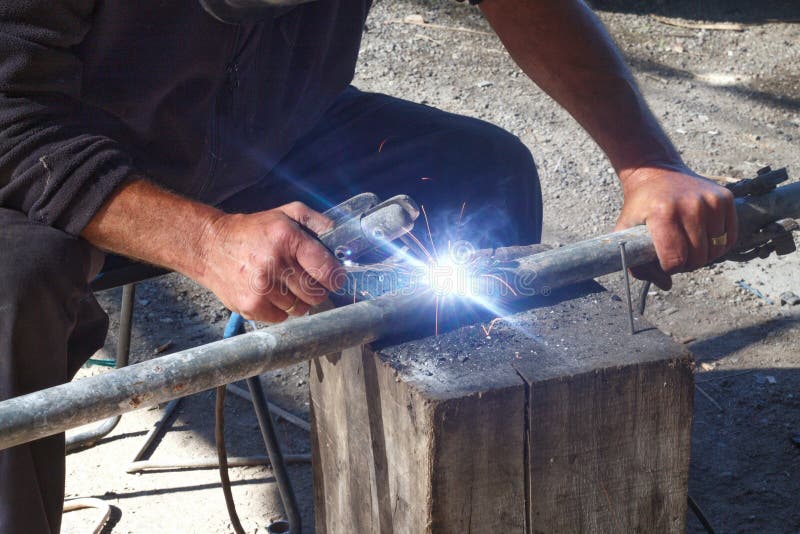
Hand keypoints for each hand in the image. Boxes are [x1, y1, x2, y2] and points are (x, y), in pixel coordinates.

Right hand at [198, 202, 343, 321]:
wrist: (210, 247)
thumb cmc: (253, 231)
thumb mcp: (286, 213)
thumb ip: (316, 221)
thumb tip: (340, 237)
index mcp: (286, 238)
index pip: (326, 269)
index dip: (336, 277)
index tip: (336, 279)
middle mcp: (274, 263)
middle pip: (316, 293)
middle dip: (318, 290)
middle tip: (309, 282)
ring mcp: (261, 287)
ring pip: (300, 308)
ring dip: (299, 300)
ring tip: (287, 286)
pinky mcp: (250, 305)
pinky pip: (282, 317)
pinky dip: (281, 309)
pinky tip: (272, 294)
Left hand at [614, 165, 736, 289]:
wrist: (656, 171)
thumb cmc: (640, 206)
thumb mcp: (627, 231)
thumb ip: (638, 263)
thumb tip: (666, 285)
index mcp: (663, 214)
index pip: (675, 259)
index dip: (669, 268)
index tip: (662, 260)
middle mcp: (690, 205)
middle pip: (697, 258)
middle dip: (686, 264)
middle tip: (676, 255)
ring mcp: (711, 201)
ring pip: (715, 251)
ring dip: (702, 256)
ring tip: (688, 246)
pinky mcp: (725, 198)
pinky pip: (729, 238)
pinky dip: (718, 246)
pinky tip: (703, 240)